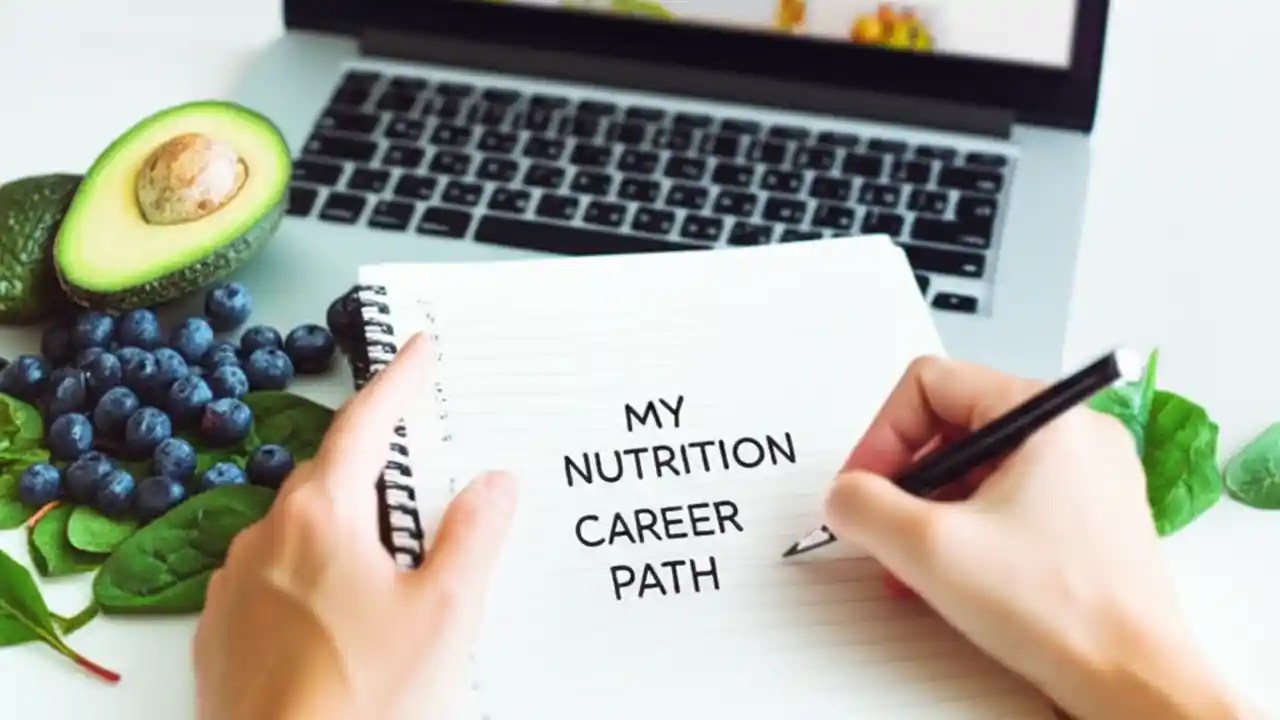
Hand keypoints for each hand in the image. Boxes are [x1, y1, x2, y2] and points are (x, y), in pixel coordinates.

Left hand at [193, 333, 517, 719]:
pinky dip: (314, 575)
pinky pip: (277, 577)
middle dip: (377, 466)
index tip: (416, 350)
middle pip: (333, 474)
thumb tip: (491, 484)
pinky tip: (347, 618)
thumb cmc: (360, 706)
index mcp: (321, 517)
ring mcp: (238, 586)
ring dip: (346, 527)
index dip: (397, 381)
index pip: (365, 423)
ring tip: (396, 568)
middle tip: (424, 477)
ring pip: (302, 528)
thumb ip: (473, 537)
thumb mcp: (444, 616)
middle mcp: (267, 537)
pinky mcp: (224, 632)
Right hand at [824, 356, 1251, 719]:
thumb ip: (865, 506)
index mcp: (1047, 416)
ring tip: (913, 562)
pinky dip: (967, 530)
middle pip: (953, 426)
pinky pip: (1007, 502)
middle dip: (906, 480)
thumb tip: (846, 495)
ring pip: (977, 469)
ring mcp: (1085, 476)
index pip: (932, 384)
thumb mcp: (929, 548)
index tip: (864, 486)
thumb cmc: (1062, 610)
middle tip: (884, 524)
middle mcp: (1073, 434)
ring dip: (931, 511)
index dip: (882, 434)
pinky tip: (949, 575)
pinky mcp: (1086, 517)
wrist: (1131, 678)